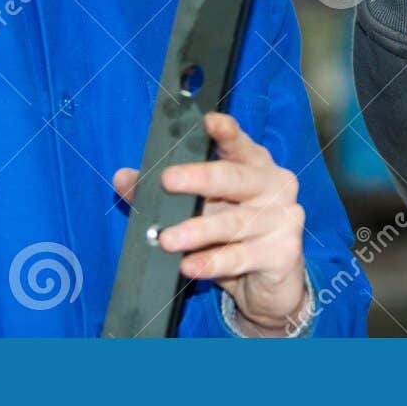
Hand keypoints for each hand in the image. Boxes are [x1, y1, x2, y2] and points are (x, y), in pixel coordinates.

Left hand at [112, 112, 308, 336]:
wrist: (271, 283)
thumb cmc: (232, 235)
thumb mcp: (199, 210)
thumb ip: (162, 193)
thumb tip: (123, 178)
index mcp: (255, 165)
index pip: (239, 143)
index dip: (225, 132)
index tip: (208, 121)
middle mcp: (273, 185)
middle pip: (235, 177)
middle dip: (200, 177)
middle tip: (168, 180)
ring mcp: (282, 218)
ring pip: (234, 221)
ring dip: (198, 230)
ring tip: (167, 239)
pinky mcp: (282, 252)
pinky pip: (241, 256)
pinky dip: (212, 262)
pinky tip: (190, 266)